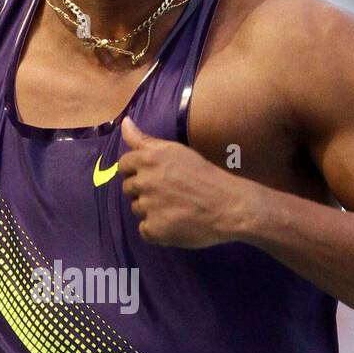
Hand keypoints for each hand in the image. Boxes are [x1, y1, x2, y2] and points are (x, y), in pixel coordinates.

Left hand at [118, 116, 249, 246]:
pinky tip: (174, 223)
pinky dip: (156, 230)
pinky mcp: (154, 229)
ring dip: (150, 209)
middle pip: (128, 188)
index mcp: (149, 159)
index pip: (123, 164)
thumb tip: (124, 122)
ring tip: (174, 207)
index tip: (152, 175)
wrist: (229, 206)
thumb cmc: (205, 175)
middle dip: (143, 190)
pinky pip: (144, 230)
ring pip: (136, 209)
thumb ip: (144, 140)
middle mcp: (144, 181)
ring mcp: (148, 206)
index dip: (135, 170)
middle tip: (168, 192)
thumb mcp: (176, 151)